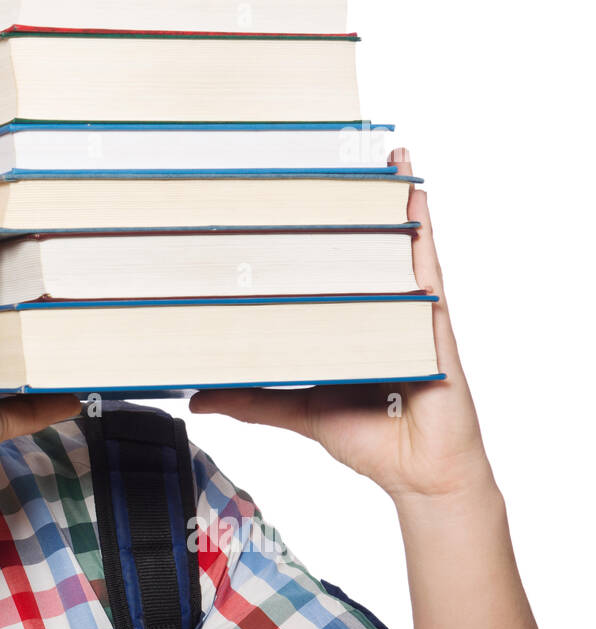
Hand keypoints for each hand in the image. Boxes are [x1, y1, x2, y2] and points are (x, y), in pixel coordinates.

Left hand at [188, 148, 494, 503]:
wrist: (420, 474)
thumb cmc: (369, 437)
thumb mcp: (297, 410)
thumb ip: (251, 400)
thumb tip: (198, 397)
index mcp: (341, 323)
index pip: (314, 270)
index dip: (293, 235)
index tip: (262, 199)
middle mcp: (372, 307)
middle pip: (350, 247)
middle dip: (334, 204)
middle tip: (308, 158)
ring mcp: (404, 308)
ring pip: (387, 243)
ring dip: (379, 197)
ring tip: (364, 154)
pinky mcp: (430, 318)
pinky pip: (424, 262)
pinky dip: (418, 224)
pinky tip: (409, 189)